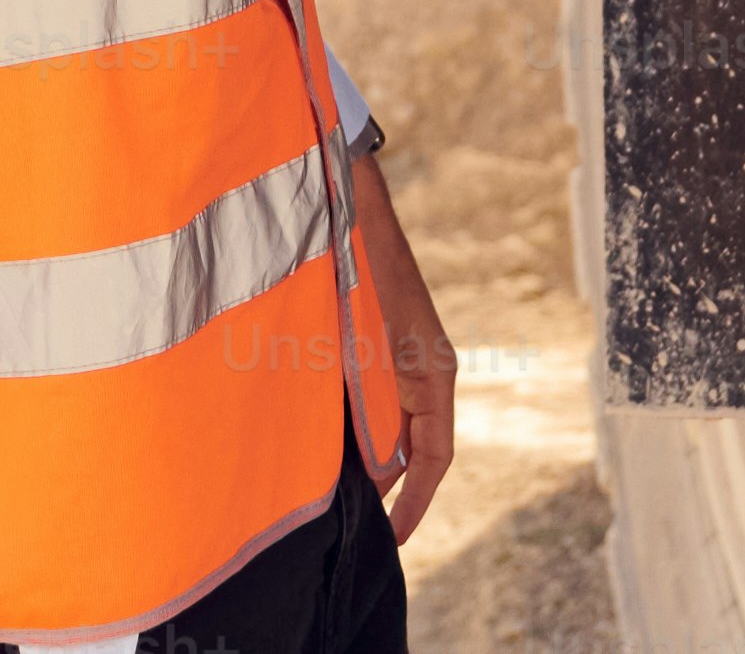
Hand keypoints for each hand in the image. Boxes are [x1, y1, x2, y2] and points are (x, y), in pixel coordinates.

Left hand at [349, 149, 456, 542]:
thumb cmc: (361, 269)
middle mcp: (421, 370)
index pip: (434, 455)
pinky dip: (344, 424)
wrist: (349, 205)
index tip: (392, 540)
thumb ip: (368, 401)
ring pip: (382, 423)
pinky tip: (310, 438)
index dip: (415, 502)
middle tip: (346, 526)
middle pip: (407, 445)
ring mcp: (396, 358)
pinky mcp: (369, 346)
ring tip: (324, 491)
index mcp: (434, 373)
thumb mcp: (365, 345)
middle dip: (380, 486)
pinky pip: (364, 398)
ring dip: (358, 454)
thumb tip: (363, 466)